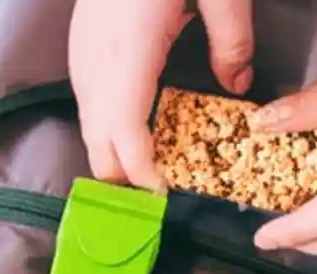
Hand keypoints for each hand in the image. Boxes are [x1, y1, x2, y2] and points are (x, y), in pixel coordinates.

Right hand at [69, 0, 253, 188]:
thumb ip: (231, 39)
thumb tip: (237, 82)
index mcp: (130, 51)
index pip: (123, 130)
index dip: (138, 169)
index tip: (160, 189)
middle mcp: (97, 58)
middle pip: (96, 139)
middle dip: (119, 174)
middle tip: (151, 191)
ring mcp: (82, 50)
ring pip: (87, 121)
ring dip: (111, 150)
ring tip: (144, 165)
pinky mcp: (79, 41)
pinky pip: (87, 98)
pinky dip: (104, 124)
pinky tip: (128, 124)